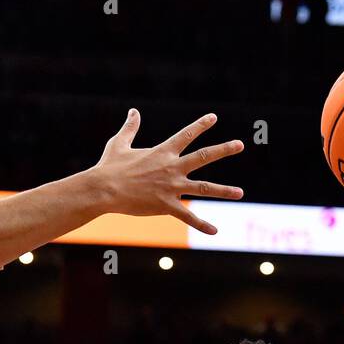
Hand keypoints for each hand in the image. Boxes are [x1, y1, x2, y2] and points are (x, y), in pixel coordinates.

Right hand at [90, 109, 243, 233]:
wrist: (103, 189)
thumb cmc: (109, 167)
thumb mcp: (119, 144)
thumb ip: (130, 128)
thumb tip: (133, 111)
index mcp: (162, 152)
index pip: (187, 135)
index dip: (201, 125)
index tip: (214, 118)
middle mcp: (172, 168)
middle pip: (204, 156)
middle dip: (224, 150)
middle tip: (240, 144)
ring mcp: (171, 187)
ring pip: (203, 188)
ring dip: (223, 191)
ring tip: (239, 193)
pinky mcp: (166, 206)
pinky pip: (188, 217)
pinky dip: (202, 224)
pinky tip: (215, 231)